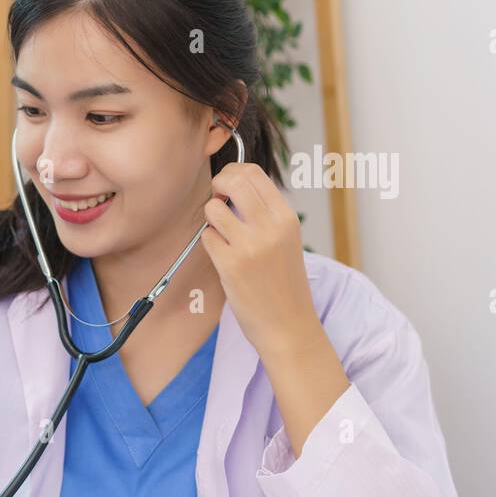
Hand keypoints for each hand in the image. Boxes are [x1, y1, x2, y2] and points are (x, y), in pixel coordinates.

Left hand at [200, 162, 323, 356]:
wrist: (288, 324)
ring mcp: (250, 245)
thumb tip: (234, 186)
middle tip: (217, 200)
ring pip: (214, 208)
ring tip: (222, 233)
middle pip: (233, 181)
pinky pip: (207, 237)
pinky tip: (222, 256)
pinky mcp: (231, 264)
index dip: (233, 172)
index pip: (254, 173)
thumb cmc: (283, 283)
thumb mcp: (285, 239)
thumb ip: (264, 213)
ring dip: (211, 218)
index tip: (226, 185)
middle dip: (217, 185)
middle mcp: (270, 227)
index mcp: (286, 217)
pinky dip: (210, 243)